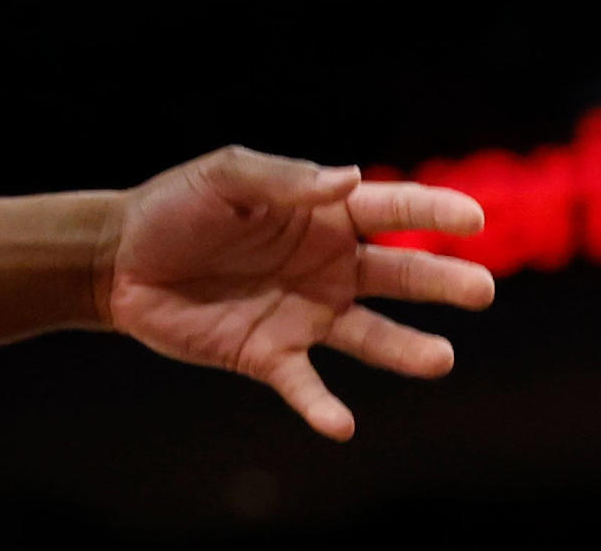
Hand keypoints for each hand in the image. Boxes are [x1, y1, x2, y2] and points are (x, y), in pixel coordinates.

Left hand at [93, 145, 496, 439]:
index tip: (473, 220)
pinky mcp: (269, 356)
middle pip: (396, 274)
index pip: (390, 210)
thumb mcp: (224, 177)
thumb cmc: (176, 207)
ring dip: (405, 350)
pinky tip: (341, 424)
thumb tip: (348, 178)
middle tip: (481, 290)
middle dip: (441, 281)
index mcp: (323, 214)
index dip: (432, 213)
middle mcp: (327, 266)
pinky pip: (306, 385)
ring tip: (442, 360)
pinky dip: (323, 406)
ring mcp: (303, 314)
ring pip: (369, 335)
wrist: (119, 262)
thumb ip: (284, 179)